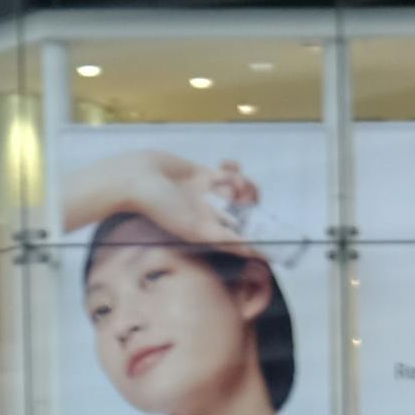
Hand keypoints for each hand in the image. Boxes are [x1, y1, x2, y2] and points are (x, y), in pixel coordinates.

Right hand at [59, 145, 259, 247]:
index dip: (260, 238)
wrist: (137, 178)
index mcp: (209, 232)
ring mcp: (207, 195)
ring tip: (233, 179)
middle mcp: (210, 216)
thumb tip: (250, 250)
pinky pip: (228, 174)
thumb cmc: (160, 207)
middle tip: (246, 194)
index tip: (277, 238)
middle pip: (245, 214)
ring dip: (242, 185)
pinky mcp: (203, 175)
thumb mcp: (194, 227)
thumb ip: (223, 238)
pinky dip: (233, 170)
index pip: (242, 239)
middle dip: (253, 204)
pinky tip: (228, 164)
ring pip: (239, 192)